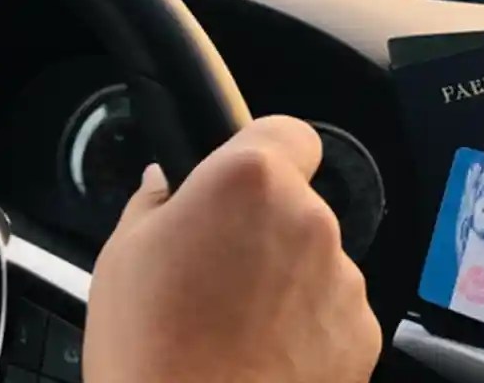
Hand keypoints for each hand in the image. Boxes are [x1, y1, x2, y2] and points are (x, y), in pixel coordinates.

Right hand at [84, 116, 381, 382]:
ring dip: (286, 277)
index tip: (240, 179)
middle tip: (215, 267)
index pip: (288, 132)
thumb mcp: (123, 256)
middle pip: (297, 203)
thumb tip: (162, 185)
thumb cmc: (152, 351)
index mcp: (250, 182)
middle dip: (264, 226)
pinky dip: (307, 325)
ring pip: (315, 259)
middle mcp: (309, 221)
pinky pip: (333, 310)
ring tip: (233, 321)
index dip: (264, 151)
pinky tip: (259, 352)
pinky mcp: (360, 334)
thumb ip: (153, 203)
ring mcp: (342, 280)